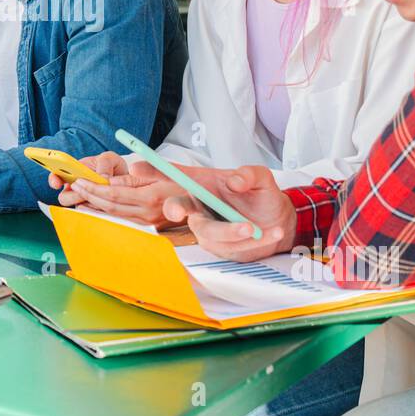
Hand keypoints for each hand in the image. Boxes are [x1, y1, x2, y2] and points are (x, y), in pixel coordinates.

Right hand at [47, 151, 126, 204]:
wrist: (125, 180)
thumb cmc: (113, 167)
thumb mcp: (110, 158)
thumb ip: (104, 163)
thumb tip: (102, 176)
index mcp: (73, 173)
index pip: (56, 177)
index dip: (53, 180)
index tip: (57, 184)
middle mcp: (75, 189)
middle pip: (64, 198)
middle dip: (73, 196)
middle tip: (85, 192)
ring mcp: (83, 201)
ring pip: (77, 208)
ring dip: (88, 203)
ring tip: (102, 196)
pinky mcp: (94, 212)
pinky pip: (91, 215)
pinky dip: (99, 210)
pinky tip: (108, 203)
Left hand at [56, 154, 186, 229]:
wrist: (208, 202)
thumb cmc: (189, 183)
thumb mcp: (167, 171)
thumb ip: (142, 174)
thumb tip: (117, 176)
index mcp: (151, 198)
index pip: (114, 194)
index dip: (95, 188)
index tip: (82, 180)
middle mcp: (148, 213)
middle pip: (111, 206)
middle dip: (90, 196)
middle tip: (76, 186)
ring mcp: (148, 221)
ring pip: (114, 215)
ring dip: (94, 207)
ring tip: (78, 198)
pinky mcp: (148, 224)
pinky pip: (122, 218)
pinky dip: (106, 212)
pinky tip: (96, 208)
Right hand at [162, 164, 296, 261]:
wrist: (278, 221)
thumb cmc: (261, 196)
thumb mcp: (261, 178)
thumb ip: (250, 174)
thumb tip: (235, 181)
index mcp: (202, 184)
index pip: (175, 175)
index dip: (154, 171)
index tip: (136, 167)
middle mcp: (199, 207)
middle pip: (177, 208)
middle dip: (174, 210)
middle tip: (178, 213)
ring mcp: (207, 229)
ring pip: (209, 233)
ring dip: (231, 231)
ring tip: (253, 227)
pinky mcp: (219, 248)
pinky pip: (230, 247)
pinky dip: (254, 241)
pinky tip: (271, 232)